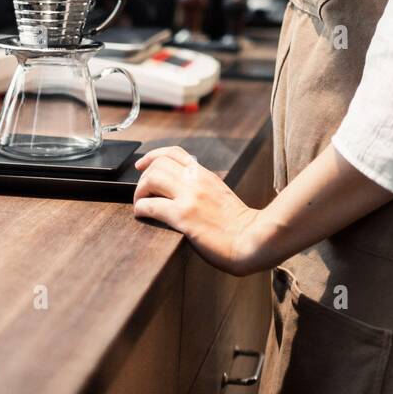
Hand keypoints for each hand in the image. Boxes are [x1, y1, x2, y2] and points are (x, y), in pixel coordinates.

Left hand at [132, 146, 261, 275]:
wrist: (252, 240)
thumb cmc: (240, 226)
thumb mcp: (222, 195)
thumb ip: (205, 188)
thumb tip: (186, 191)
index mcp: (206, 175)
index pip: (175, 153)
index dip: (153, 156)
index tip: (142, 164)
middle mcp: (197, 181)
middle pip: (158, 163)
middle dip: (143, 177)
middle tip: (142, 193)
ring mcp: (190, 197)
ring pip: (152, 178)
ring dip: (139, 191)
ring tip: (141, 204)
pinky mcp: (184, 216)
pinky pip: (151, 205)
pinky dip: (141, 208)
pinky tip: (142, 215)